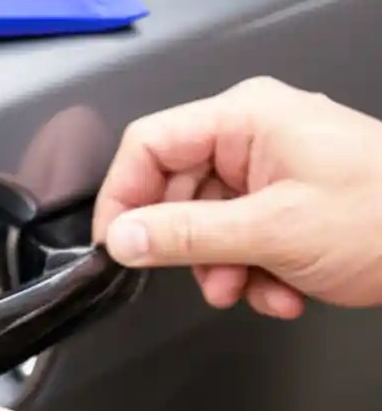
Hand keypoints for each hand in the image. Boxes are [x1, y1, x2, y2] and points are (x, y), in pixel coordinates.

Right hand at [93, 76, 381, 318]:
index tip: (118, 246)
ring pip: (208, 223)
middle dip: (190, 248)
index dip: (123, 197)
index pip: (148, 145)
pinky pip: (243, 236)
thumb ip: (185, 235)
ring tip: (257, 292)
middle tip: (207, 283)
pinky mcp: (292, 200)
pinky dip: (256, 272)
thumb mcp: (271, 231)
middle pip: (176, 190)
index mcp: (245, 118)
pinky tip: (285, 292)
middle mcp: (254, 135)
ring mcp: (275, 168)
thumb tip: (122, 239)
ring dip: (226, 269)